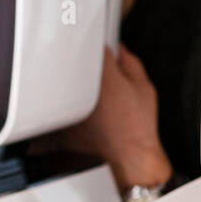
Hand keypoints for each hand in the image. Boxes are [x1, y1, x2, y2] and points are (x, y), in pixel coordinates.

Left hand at [52, 45, 171, 191]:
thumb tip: (120, 51)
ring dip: (71, 79)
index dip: (96, 43)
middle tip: (95, 72)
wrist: (127, 158)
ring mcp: (66, 100)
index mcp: (101, 73)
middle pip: (71, 59)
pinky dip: (64, 99)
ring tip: (92, 96)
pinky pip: (57, 100)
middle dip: (81, 60)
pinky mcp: (57, 114)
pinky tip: (83, 110)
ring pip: (61, 79)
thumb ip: (130, 63)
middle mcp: (79, 84)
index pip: (91, 44)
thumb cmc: (137, 128)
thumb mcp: (144, 88)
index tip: (100, 46)